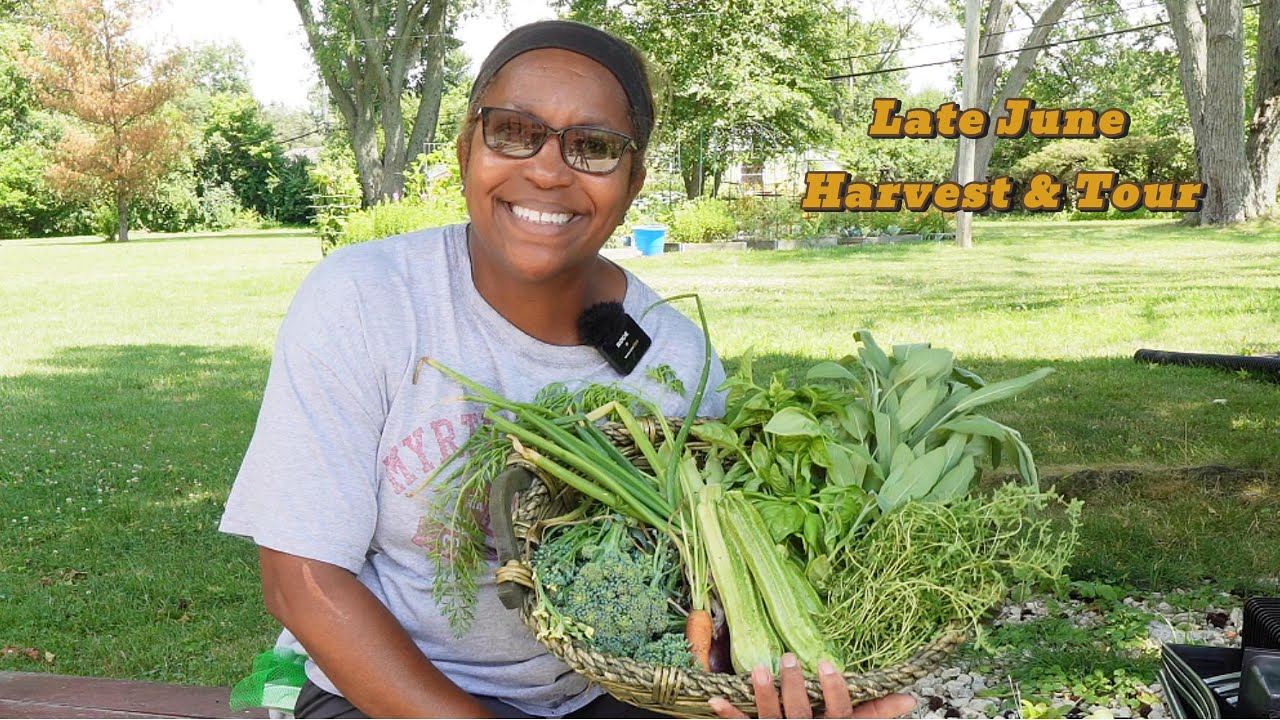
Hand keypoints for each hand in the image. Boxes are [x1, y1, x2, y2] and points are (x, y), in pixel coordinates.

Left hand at [708, 653, 916, 718]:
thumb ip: (878, 715)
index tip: (825, 663)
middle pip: (800, 713)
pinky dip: (728, 714)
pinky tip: (715, 698)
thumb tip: (910, 697)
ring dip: (762, 695)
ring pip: (769, 719)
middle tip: (787, 659)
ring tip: (758, 669)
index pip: (839, 712)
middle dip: (793, 687)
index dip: (833, 689)